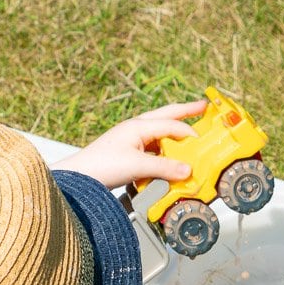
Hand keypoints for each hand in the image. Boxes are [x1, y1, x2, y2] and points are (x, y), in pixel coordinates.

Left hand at [51, 100, 207, 188]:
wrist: (78, 177)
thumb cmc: (100, 166)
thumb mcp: (137, 166)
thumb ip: (164, 167)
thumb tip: (187, 170)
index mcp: (138, 126)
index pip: (172, 124)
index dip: (190, 133)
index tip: (205, 143)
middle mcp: (136, 128)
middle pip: (167, 115)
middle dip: (186, 111)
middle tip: (204, 107)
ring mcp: (132, 139)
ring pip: (160, 129)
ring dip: (176, 129)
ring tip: (191, 130)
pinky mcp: (129, 152)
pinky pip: (153, 146)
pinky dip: (165, 148)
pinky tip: (171, 153)